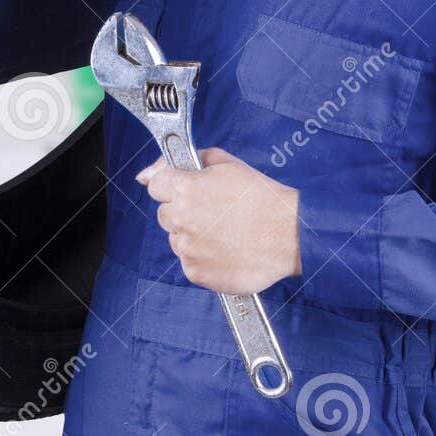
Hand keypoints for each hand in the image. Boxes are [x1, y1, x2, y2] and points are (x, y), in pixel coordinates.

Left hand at [135, 146, 300, 294]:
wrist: (290, 235)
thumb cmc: (261, 197)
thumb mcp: (226, 163)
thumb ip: (182, 162)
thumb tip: (145, 175)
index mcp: (184, 188)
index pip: (156, 185)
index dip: (173, 186)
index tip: (189, 191)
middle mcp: (180, 219)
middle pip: (165, 214)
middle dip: (183, 212)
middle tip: (214, 212)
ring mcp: (187, 248)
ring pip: (177, 239)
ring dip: (194, 236)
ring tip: (226, 233)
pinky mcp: (196, 273)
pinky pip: (189, 263)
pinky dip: (204, 258)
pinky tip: (227, 250)